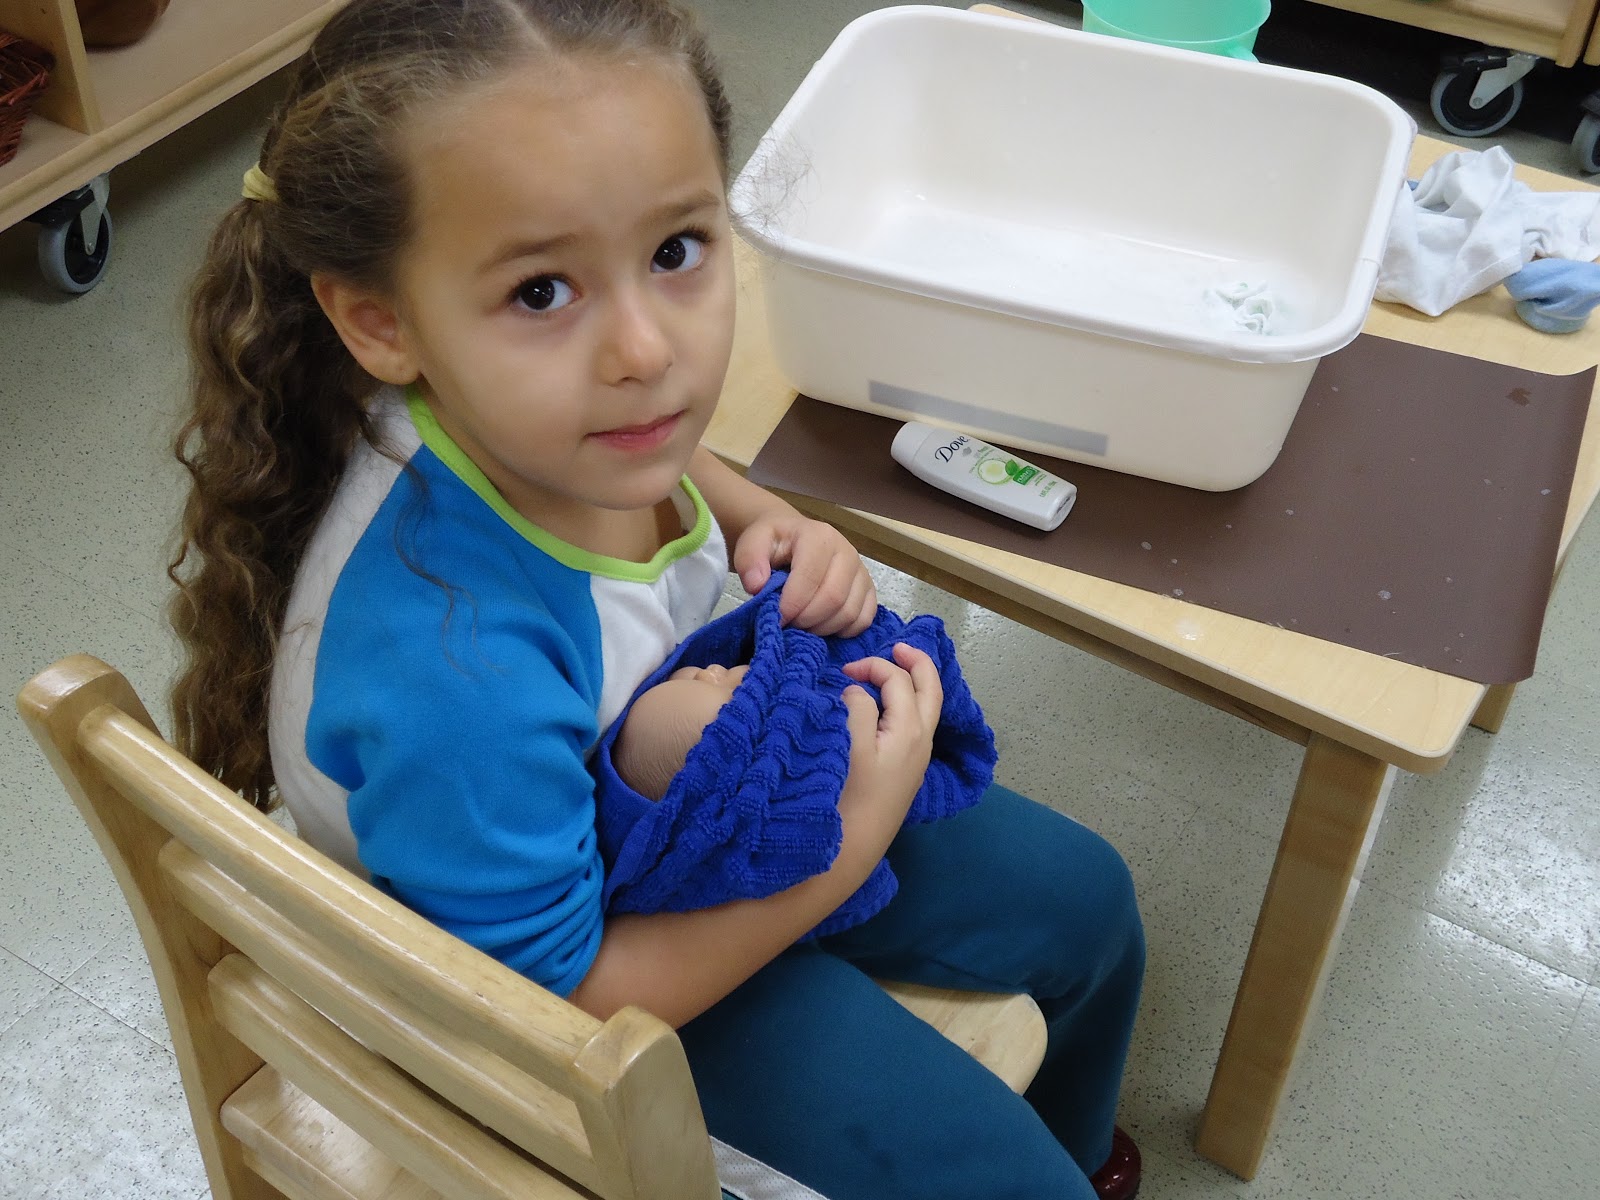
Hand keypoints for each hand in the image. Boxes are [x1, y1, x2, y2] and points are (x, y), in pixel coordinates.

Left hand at [732, 512, 877, 635]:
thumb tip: (757, 586)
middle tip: (788, 624)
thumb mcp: (753, 542)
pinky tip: (822, 626)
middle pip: (833, 598)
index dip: (792, 605)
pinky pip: (863, 620)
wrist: (793, 539)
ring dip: (822, 628)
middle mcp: (847, 551)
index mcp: (819, 537)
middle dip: (806, 620)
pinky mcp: (869, 590)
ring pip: (849, 612)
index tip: (776, 618)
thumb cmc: (774, 543)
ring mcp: (862, 572)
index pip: (811, 578)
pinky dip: (843, 631)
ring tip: (802, 625)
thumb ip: (749, 560)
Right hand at [836, 644, 942, 839]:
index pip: (898, 680)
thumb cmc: (851, 795)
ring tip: (895, 668)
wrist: (856, 846)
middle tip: (898, 647)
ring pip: (927, 707)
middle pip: (930, 689)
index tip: (844, 672)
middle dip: (917, 663)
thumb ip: (858, 708)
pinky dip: (908, 702)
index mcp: (910, 730)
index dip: (873, 666)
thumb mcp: (852, 746)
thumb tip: (856, 690)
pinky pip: (917, 722)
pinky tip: (888, 706)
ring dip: (914, 682)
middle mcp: (921, 740)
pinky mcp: (907, 768)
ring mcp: (917, 756)